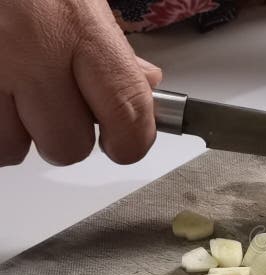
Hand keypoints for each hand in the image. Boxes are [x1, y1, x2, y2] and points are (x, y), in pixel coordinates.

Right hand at [0, 0, 162, 166]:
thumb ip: (110, 46)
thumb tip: (146, 84)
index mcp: (82, 29)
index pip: (127, 111)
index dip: (131, 142)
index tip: (124, 145)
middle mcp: (35, 51)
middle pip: (68, 144)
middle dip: (64, 137)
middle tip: (55, 109)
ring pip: (13, 147)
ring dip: (17, 133)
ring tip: (13, 94)